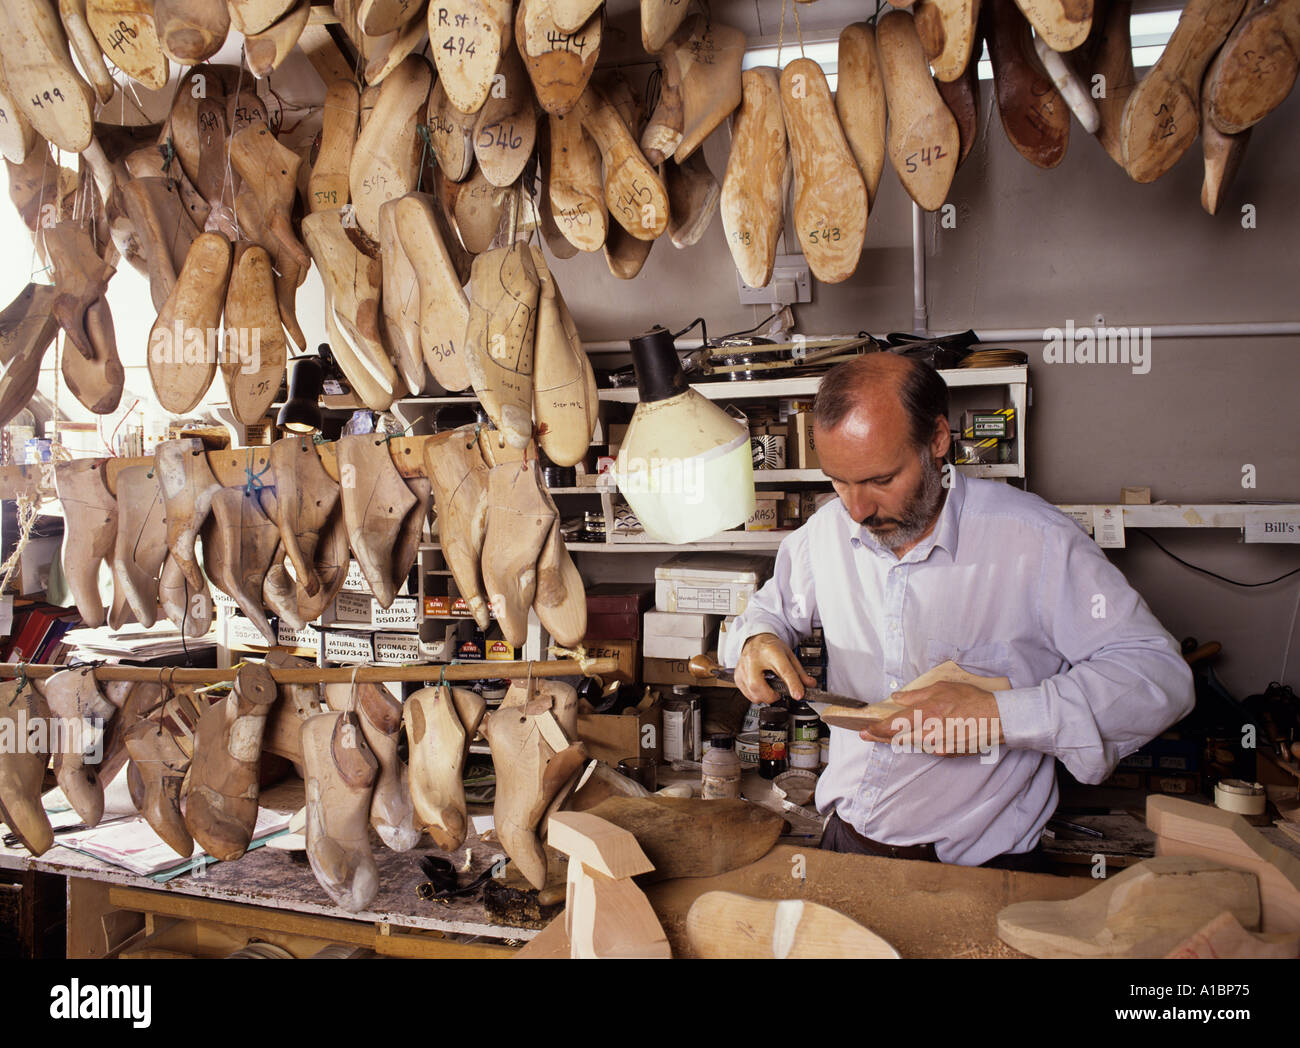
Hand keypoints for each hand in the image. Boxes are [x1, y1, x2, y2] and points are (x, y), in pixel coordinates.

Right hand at [736, 633, 814, 704]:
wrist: (756, 639)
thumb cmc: (771, 647)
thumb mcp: (789, 656)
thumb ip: (800, 673)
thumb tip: (810, 685)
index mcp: (771, 651)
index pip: (783, 670)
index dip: (792, 684)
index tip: (798, 695)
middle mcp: (754, 658)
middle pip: (757, 685)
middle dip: (770, 696)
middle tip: (778, 694)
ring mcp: (743, 667)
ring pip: (751, 692)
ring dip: (764, 697)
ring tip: (770, 689)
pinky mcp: (738, 675)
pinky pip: (746, 693)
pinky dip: (755, 695)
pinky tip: (761, 687)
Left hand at [858, 681, 1003, 755]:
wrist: (998, 718)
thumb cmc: (971, 699)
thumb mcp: (942, 688)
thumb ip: (916, 695)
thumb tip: (897, 698)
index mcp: (927, 714)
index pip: (894, 725)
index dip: (877, 728)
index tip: (865, 728)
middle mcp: (930, 733)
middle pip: (898, 739)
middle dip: (881, 736)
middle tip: (867, 734)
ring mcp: (939, 746)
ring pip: (911, 744)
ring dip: (898, 739)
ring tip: (885, 734)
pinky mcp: (947, 753)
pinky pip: (927, 748)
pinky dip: (918, 742)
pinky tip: (914, 736)